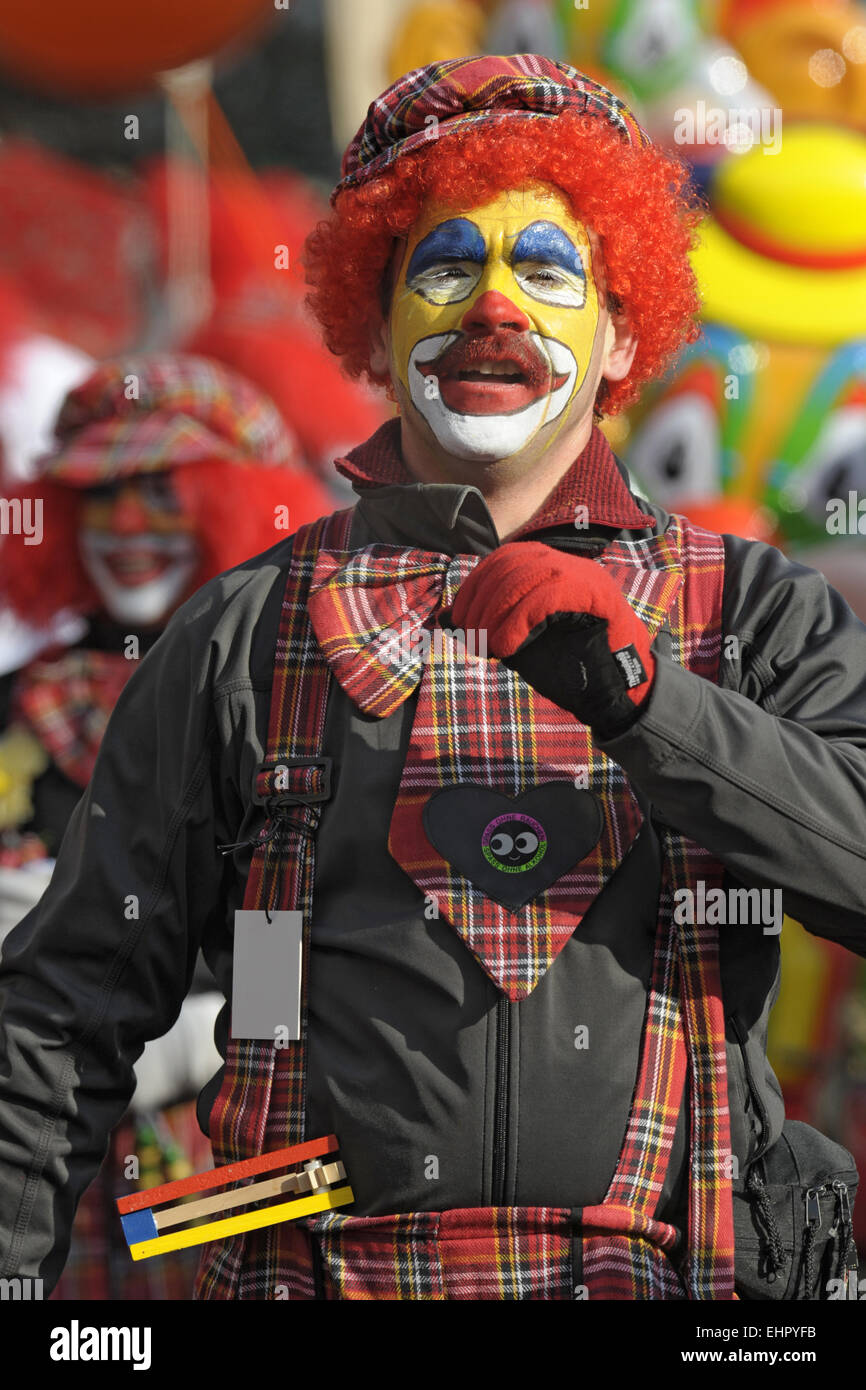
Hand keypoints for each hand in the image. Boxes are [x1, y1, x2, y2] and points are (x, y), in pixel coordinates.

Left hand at [450, 541, 654, 736]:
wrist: (616, 697)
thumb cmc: (569, 670)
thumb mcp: (517, 645)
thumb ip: (485, 627)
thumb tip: (444, 618)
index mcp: (551, 570)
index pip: (503, 559)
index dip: (474, 587)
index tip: (460, 621)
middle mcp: (569, 565)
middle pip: (510, 562)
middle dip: (480, 600)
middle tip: (470, 636)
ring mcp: (586, 577)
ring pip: (527, 574)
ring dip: (496, 612)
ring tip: (487, 646)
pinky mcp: (597, 595)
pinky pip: (547, 596)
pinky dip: (518, 622)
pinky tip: (506, 648)